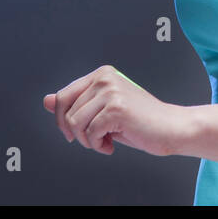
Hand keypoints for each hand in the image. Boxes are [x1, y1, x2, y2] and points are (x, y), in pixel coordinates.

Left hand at [43, 65, 184, 156]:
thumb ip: (76, 104)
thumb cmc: (139, 121)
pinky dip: (97, 145)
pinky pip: (90, 132)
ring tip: (103, 141)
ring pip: (75, 123)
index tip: (75, 133)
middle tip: (92, 140)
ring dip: (87, 140)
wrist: (171, 128)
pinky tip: (112, 144)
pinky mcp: (116, 108)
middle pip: (66, 112)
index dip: (62, 121)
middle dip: (75, 133)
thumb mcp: (102, 111)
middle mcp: (105, 77)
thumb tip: (46, 100)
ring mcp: (111, 91)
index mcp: (102, 74)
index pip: (63, 96)